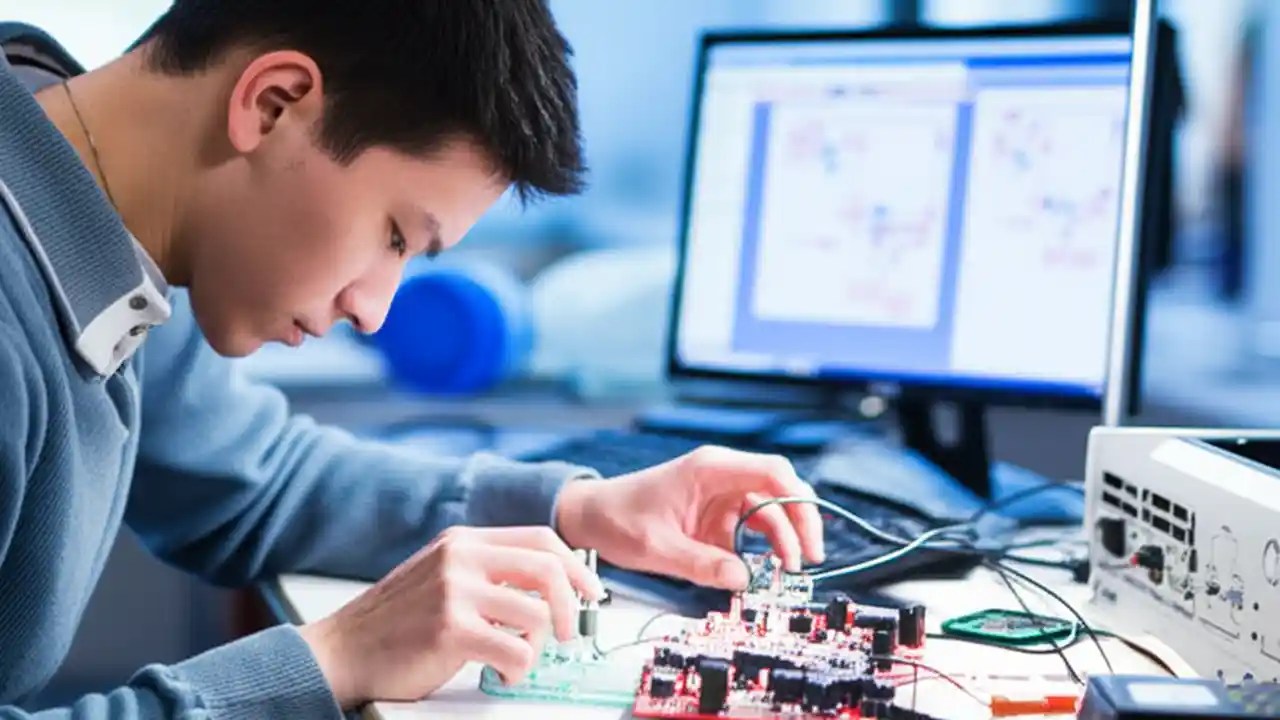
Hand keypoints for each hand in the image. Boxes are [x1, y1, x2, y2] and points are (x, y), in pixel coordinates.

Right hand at [299, 526, 604, 708]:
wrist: (341, 651)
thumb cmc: (395, 623)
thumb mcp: (441, 576)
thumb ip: (486, 572)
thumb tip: (547, 586)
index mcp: (463, 540)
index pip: (540, 540)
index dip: (575, 568)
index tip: (590, 592)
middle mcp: (461, 557)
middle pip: (548, 569)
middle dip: (572, 606)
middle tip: (569, 634)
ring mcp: (455, 591)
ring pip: (537, 615)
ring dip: (538, 647)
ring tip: (515, 659)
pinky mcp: (451, 629)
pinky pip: (516, 651)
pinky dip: (518, 669)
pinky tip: (500, 672)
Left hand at [555, 446, 824, 589]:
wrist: (591, 516)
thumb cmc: (618, 518)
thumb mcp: (657, 547)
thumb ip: (701, 564)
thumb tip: (742, 580)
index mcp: (710, 468)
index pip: (773, 471)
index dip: (798, 501)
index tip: (807, 537)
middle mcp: (722, 476)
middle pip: (779, 491)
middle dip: (799, 524)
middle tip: (808, 560)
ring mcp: (722, 495)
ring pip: (770, 512)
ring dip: (782, 540)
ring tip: (785, 572)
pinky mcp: (717, 515)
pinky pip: (751, 529)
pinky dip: (762, 548)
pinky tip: (764, 570)